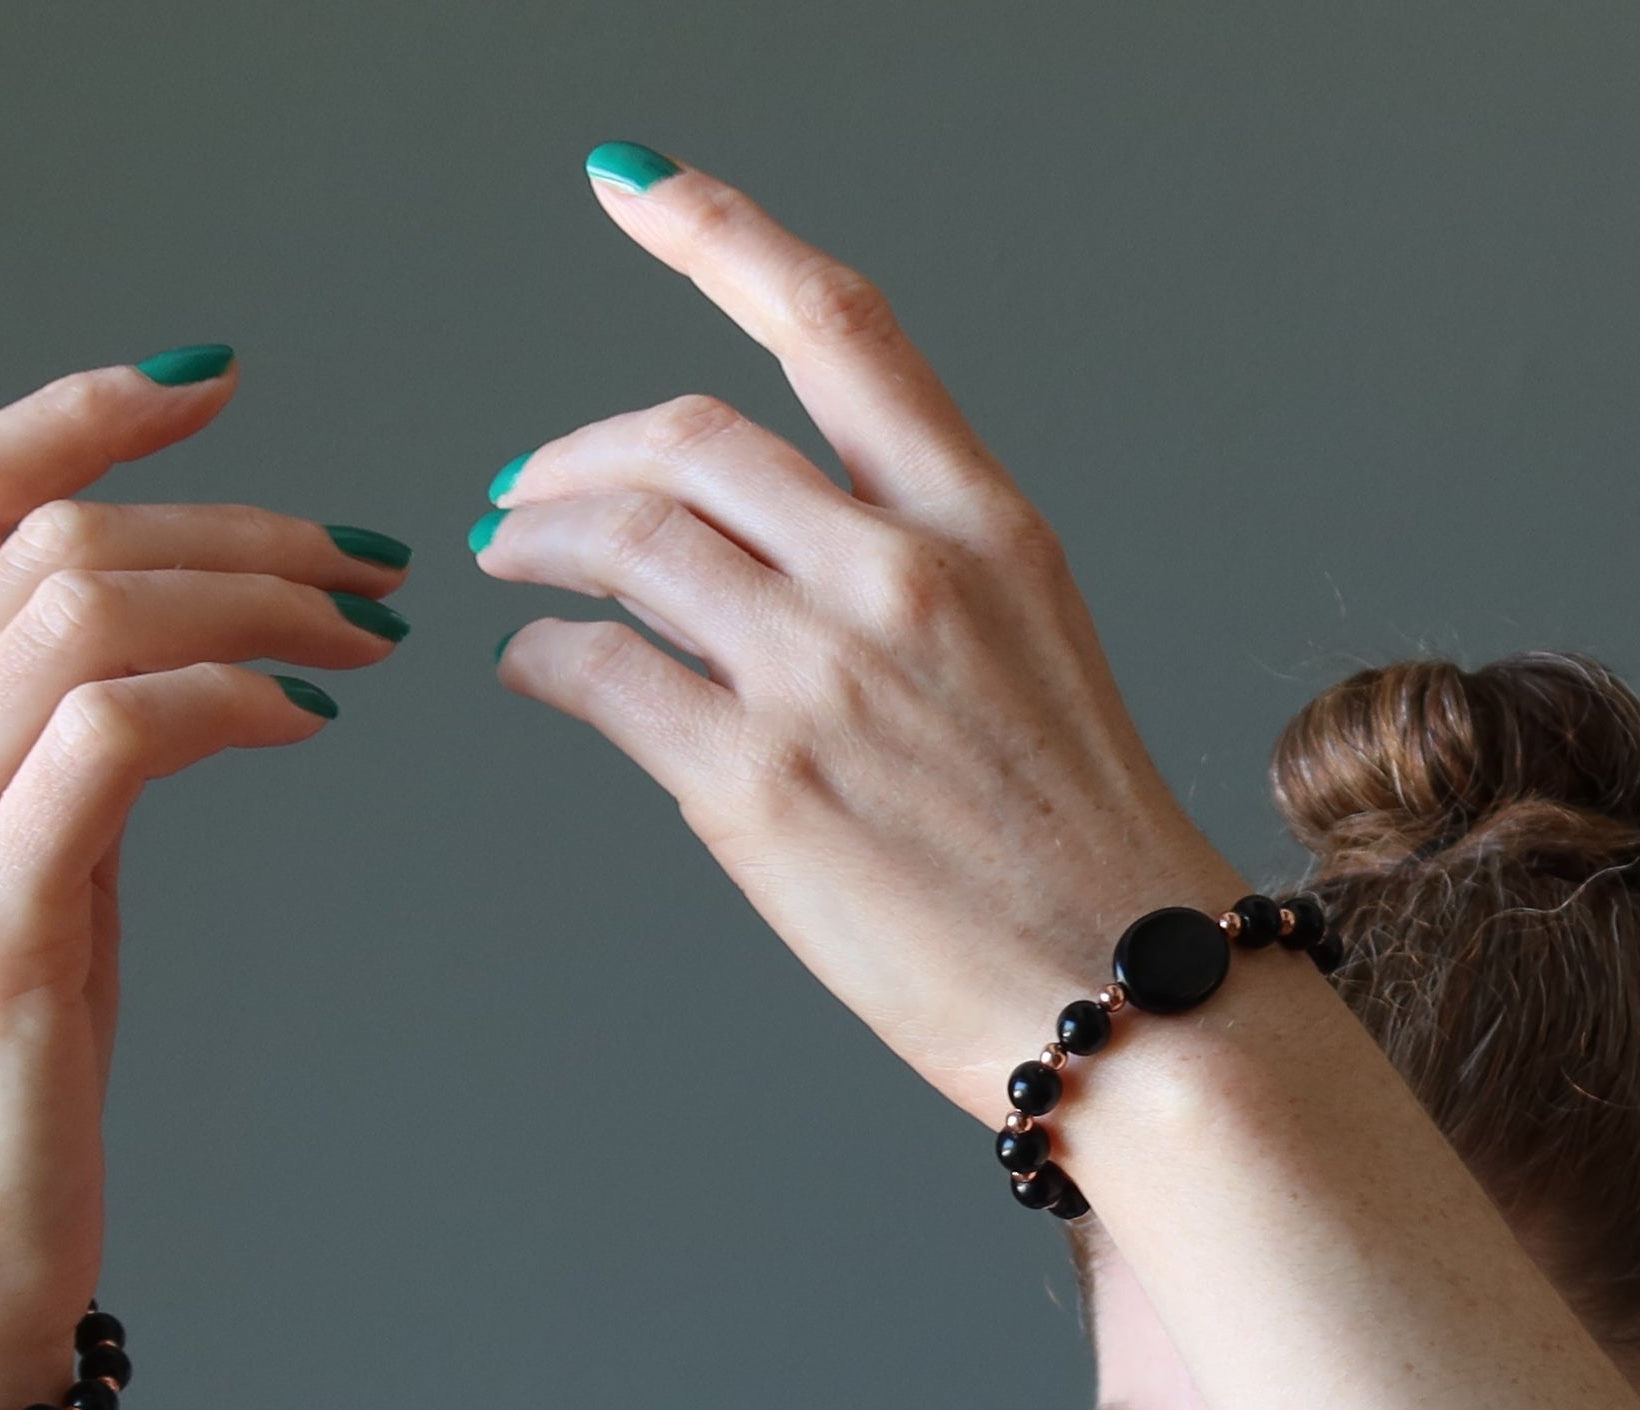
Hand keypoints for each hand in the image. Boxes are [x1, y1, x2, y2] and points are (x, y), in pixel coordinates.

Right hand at [0, 354, 411, 1407]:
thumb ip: (50, 757)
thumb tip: (183, 654)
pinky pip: (125, 731)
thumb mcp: (7, 883)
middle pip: (43, 536)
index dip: (77, 414)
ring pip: (87, 612)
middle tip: (365, 554)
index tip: (214, 386)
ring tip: (366, 628)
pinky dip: (235, 697)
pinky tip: (309, 717)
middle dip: (230, 520)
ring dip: (255, 597)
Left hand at [480, 155, 1240, 1119]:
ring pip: (626, 541)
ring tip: (508, 566)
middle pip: (689, 435)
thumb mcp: (1028, 655)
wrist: (1130, 997)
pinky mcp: (755, 785)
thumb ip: (907, 578)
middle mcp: (900, 573)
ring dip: (537, 541)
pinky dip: (545, 657)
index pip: (838, 326)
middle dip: (579, 452)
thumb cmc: (1077, 854)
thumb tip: (761, 563)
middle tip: (525, 493)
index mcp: (982, 526)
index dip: (717, 232)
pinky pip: (600, 675)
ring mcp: (823, 675)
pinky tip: (540, 672)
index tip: (629, 182)